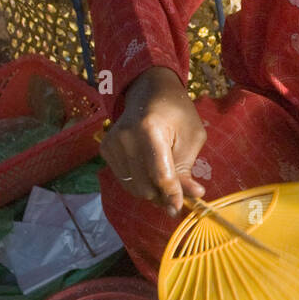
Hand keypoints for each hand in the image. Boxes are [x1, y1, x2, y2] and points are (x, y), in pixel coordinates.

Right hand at [100, 66, 206, 215]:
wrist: (149, 92)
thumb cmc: (177, 113)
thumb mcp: (192, 137)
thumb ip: (187, 168)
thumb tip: (193, 195)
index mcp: (150, 130)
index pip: (159, 174)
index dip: (171, 195)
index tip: (180, 208)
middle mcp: (125, 137)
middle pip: (144, 186)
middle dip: (162, 195)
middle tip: (177, 192)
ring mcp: (111, 143)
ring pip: (133, 188)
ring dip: (151, 191)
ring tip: (165, 180)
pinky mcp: (105, 149)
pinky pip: (124, 180)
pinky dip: (139, 182)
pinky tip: (149, 170)